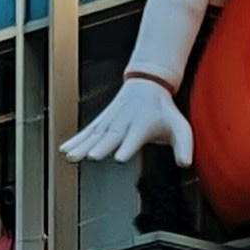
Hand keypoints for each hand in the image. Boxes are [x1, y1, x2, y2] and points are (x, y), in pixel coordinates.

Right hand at [62, 75, 191, 169]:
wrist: (148, 85)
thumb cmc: (165, 111)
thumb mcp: (180, 127)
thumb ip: (184, 146)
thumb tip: (186, 164)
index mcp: (142, 126)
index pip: (134, 138)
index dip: (127, 147)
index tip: (118, 158)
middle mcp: (123, 123)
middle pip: (111, 136)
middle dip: (100, 146)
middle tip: (91, 156)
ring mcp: (110, 121)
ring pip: (95, 134)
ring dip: (82, 145)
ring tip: (70, 157)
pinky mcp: (102, 121)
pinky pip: (87, 132)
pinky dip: (76, 140)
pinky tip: (64, 150)